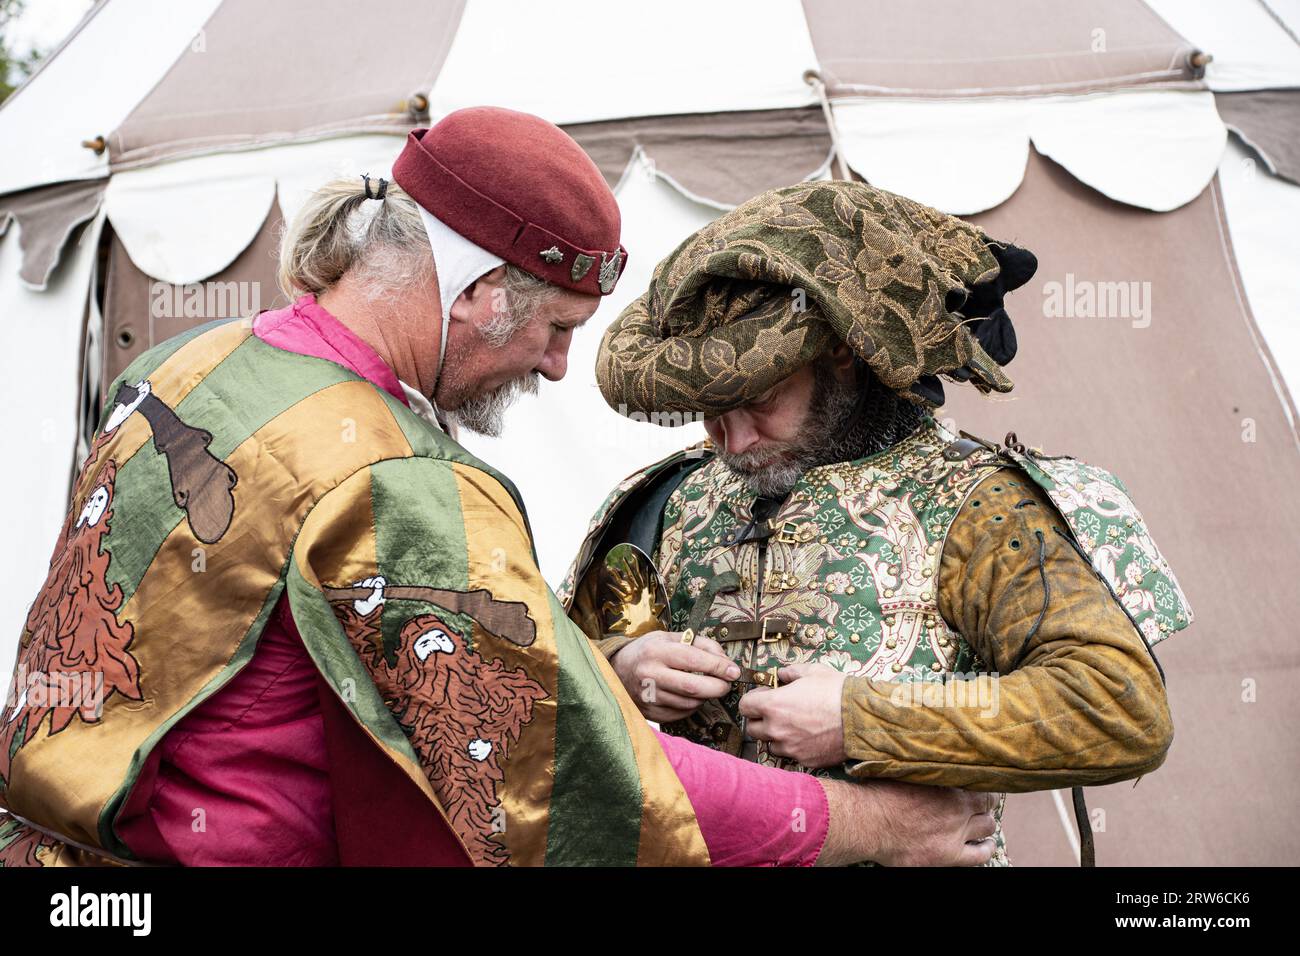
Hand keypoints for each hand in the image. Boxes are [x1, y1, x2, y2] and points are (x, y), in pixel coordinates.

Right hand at [611, 630, 739, 722]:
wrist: (617, 670)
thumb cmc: (648, 650)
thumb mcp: (670, 637)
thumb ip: (700, 644)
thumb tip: (725, 661)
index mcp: (655, 651)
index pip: (693, 660)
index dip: (718, 667)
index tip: (734, 671)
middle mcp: (650, 674)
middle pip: (693, 687)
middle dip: (718, 687)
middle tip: (727, 684)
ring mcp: (649, 696)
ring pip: (689, 703)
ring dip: (705, 697)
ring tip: (705, 686)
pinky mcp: (650, 712)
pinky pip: (681, 714)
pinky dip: (692, 706)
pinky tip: (689, 696)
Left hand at [739, 662, 845, 766]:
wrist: (863, 717)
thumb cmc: (837, 691)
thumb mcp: (813, 671)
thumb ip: (791, 672)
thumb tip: (782, 674)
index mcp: (773, 705)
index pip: (745, 706)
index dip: (753, 699)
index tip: (765, 696)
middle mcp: (776, 729)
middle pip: (752, 728)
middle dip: (760, 719)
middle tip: (775, 712)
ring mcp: (790, 748)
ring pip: (770, 744)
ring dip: (776, 736)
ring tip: (793, 726)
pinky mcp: (804, 760)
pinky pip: (791, 755)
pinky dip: (795, 747)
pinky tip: (808, 737)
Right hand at [818, 779, 1001, 866]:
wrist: (869, 822)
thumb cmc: (880, 793)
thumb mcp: (904, 770)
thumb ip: (924, 766)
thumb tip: (926, 749)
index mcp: (950, 785)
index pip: (981, 786)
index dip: (982, 788)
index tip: (977, 789)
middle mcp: (958, 809)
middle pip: (987, 807)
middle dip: (984, 806)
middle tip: (978, 806)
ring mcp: (956, 834)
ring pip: (988, 828)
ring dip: (986, 825)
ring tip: (982, 823)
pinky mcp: (949, 856)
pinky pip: (980, 855)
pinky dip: (986, 849)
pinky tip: (986, 846)